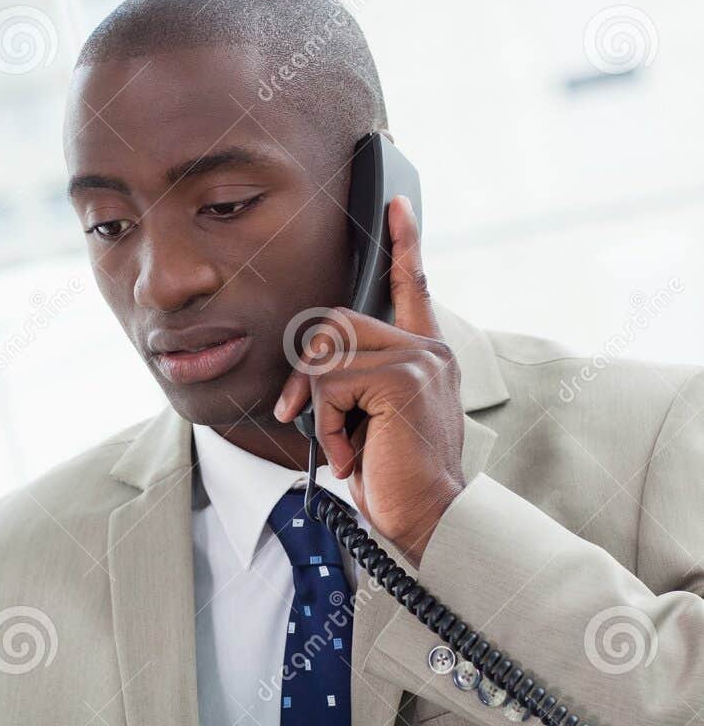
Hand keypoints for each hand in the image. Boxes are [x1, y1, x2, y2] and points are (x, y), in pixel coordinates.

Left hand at [274, 195, 465, 565]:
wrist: (427, 521)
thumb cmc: (396, 481)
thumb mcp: (367, 421)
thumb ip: (353, 380)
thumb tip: (311, 359)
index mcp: (426, 355)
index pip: (413, 287)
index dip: (404, 244)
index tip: (397, 204)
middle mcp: (429, 350)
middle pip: (335, 322)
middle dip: (304, 371)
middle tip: (296, 415)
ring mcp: (420, 360)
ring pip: (328, 350)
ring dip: (317, 405)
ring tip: (341, 445)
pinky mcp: (403, 379)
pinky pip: (332, 382)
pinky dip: (325, 424)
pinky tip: (350, 455)